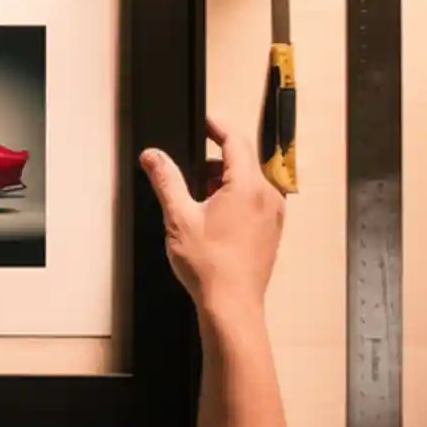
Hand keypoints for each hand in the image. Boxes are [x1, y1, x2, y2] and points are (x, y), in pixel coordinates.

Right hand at [139, 117, 285, 315]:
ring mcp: (273, 215)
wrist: (231, 305)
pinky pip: (254, 201)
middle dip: (213, 164)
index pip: (236, 140)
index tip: (205, 122)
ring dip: (223, 184)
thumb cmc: (210, 266)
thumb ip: (166, 180)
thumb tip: (153, 156)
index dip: (218, 126)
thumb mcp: (179, 216)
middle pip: (242, 161)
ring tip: (197, 207)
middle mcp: (268, 197)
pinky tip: (213, 222)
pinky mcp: (271, 230)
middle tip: (189, 181)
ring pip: (248, 182)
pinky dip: (234, 201)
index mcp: (249, 186)